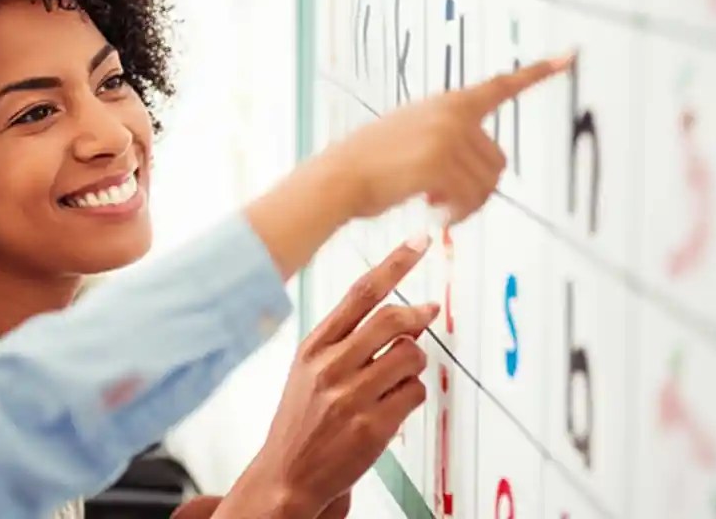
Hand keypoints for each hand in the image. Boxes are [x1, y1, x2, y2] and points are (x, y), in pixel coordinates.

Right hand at [212, 238, 435, 517]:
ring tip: (395, 379)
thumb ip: (348, 340)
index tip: (419, 242)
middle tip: (428, 312)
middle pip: (392, 319)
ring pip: (411, 356)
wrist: (287, 474)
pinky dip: (411, 396)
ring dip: (413, 365)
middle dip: (417, 315)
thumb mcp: (310, 370)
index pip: (361, 293)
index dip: (395, 263)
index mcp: (314, 346)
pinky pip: (415, 393)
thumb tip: (403, 315)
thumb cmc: (302, 420)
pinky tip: (392, 407)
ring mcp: (352, 396)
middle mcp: (331, 366)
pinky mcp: (373, 426)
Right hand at [338, 53, 573, 222]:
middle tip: (447, 201)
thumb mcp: (412, 138)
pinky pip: (469, 199)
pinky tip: (431, 212)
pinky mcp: (439, 161)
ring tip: (433, 204)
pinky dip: (455, 214)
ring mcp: (447, 136)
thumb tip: (480, 180)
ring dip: (464, 204)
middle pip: (498, 162)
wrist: (339, 177)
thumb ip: (448, 143)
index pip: (500, 86)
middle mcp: (452, 114)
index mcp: (447, 103)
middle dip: (478, 189)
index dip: (538, 72)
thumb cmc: (369, 165)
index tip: (571, 56)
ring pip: (486, 185)